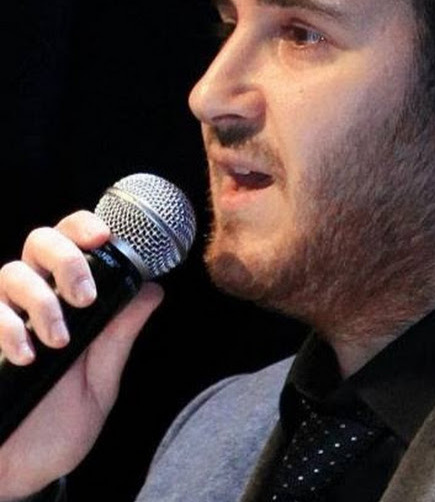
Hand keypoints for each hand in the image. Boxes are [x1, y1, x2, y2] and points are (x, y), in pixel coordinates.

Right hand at [0, 211, 162, 499]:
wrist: (18, 474)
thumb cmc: (59, 425)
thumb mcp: (100, 379)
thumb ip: (119, 335)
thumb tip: (154, 290)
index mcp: (67, 299)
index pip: (73, 242)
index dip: (85, 227)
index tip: (104, 238)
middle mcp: (32, 299)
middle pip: (40, 241)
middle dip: (66, 259)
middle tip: (84, 297)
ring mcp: (3, 318)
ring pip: (12, 272)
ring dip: (41, 300)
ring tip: (59, 339)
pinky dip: (7, 327)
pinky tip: (25, 354)